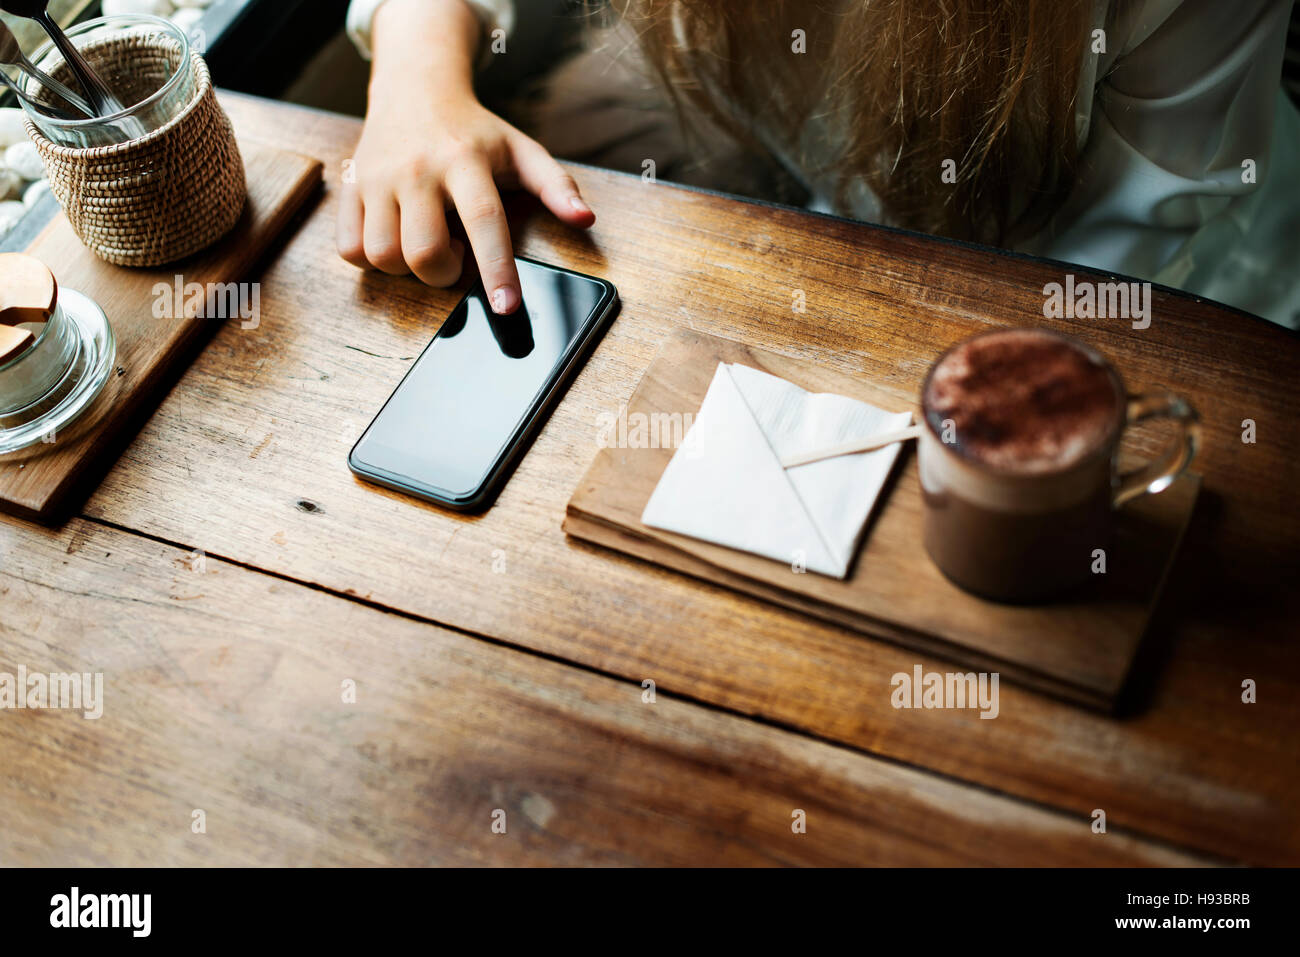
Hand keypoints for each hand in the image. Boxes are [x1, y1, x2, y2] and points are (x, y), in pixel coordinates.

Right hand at [336, 0, 594, 313]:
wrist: (414, 90)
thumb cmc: (473, 131)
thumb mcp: (521, 150)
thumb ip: (556, 185)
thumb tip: (584, 219)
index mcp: (465, 159)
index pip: (483, 221)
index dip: (497, 269)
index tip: (507, 307)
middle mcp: (416, 169)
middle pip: (424, 252)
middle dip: (444, 274)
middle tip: (457, 254)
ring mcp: (376, 179)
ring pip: (384, 257)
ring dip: (409, 268)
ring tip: (428, 240)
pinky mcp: (349, 189)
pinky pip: (350, 250)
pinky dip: (373, 258)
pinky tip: (395, 238)